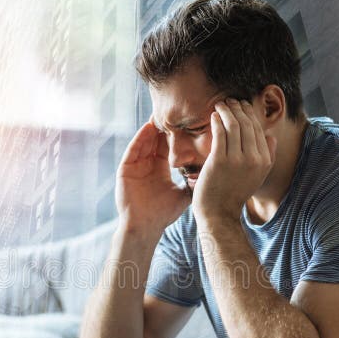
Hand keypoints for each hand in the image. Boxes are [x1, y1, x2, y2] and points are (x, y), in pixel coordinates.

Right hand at [115, 120, 190, 235]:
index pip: (168, 147)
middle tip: (175, 111)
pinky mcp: (125, 169)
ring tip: (162, 113)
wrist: (145, 227)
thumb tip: (213, 172)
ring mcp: (136, 166)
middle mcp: (147, 165)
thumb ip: (194, 182)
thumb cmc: (163, 214)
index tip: (189, 123)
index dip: (177, 135)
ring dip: (153, 128)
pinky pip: (133, 149)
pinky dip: (140, 138)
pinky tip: (148, 127)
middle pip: (156, 141)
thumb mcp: (183, 195)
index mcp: (160, 169)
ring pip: (145, 141)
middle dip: (165, 127)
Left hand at [192, 99, 276, 221]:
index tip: (241, 105)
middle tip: (230, 101)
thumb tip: (271, 135)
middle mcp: (253, 159)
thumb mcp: (257, 176)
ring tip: (220, 104)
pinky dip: (217, 121)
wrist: (219, 213)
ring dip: (227, 111)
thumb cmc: (234, 193)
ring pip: (234, 126)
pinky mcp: (219, 161)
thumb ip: (267, 156)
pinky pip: (220, 134)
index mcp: (264, 161)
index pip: (258, 130)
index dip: (250, 114)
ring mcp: (236, 160)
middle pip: (247, 125)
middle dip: (238, 109)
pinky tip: (214, 115)